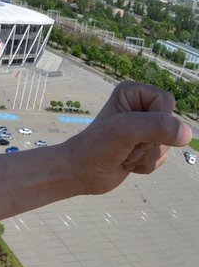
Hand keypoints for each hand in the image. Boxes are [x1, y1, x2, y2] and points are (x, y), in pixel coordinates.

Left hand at [69, 81, 192, 194]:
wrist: (79, 173)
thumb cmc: (95, 147)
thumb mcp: (125, 131)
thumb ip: (157, 127)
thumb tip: (187, 134)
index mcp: (134, 92)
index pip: (167, 101)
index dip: (154, 120)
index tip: (129, 129)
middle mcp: (141, 108)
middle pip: (171, 125)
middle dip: (150, 142)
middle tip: (125, 145)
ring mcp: (144, 129)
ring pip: (169, 144)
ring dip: (146, 156)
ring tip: (124, 154)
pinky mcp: (145, 147)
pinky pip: (162, 158)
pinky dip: (145, 165)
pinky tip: (127, 163)